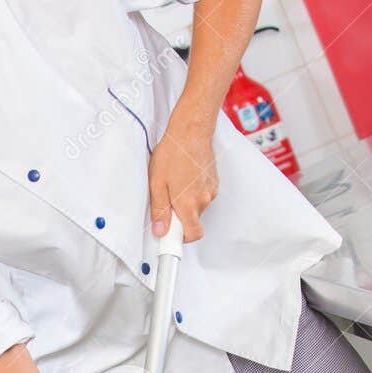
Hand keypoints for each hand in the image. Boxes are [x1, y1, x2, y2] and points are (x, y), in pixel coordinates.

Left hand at [148, 112, 218, 241]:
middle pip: (192, 222)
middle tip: (166, 200)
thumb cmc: (173, 153)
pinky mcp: (214, 182)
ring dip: (186, 202)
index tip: (171, 242)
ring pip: (197, 207)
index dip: (180, 240)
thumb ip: (159, 210)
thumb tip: (160, 230)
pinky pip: (202, 195)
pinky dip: (193, 191)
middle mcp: (203, 200)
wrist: (191, 131)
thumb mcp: (157, 183)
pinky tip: (185, 176)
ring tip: (175, 182)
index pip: (191, 236)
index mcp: (188, 204)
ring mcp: (211, 191)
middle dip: (180, 216)